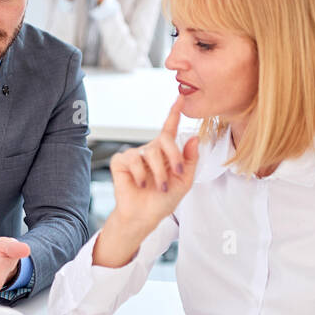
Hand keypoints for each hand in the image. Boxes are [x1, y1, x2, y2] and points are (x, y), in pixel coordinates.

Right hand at [93, 96, 198, 267]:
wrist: (144, 216)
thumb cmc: (162, 200)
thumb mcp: (184, 181)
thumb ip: (190, 160)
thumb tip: (194, 137)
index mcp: (164, 153)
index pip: (169, 129)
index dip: (174, 113)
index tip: (180, 98)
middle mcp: (149, 150)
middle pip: (164, 140)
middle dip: (173, 157)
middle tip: (177, 175)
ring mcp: (134, 155)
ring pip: (150, 153)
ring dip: (159, 172)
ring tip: (160, 187)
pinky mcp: (120, 162)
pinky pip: (133, 160)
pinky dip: (141, 174)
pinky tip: (141, 184)